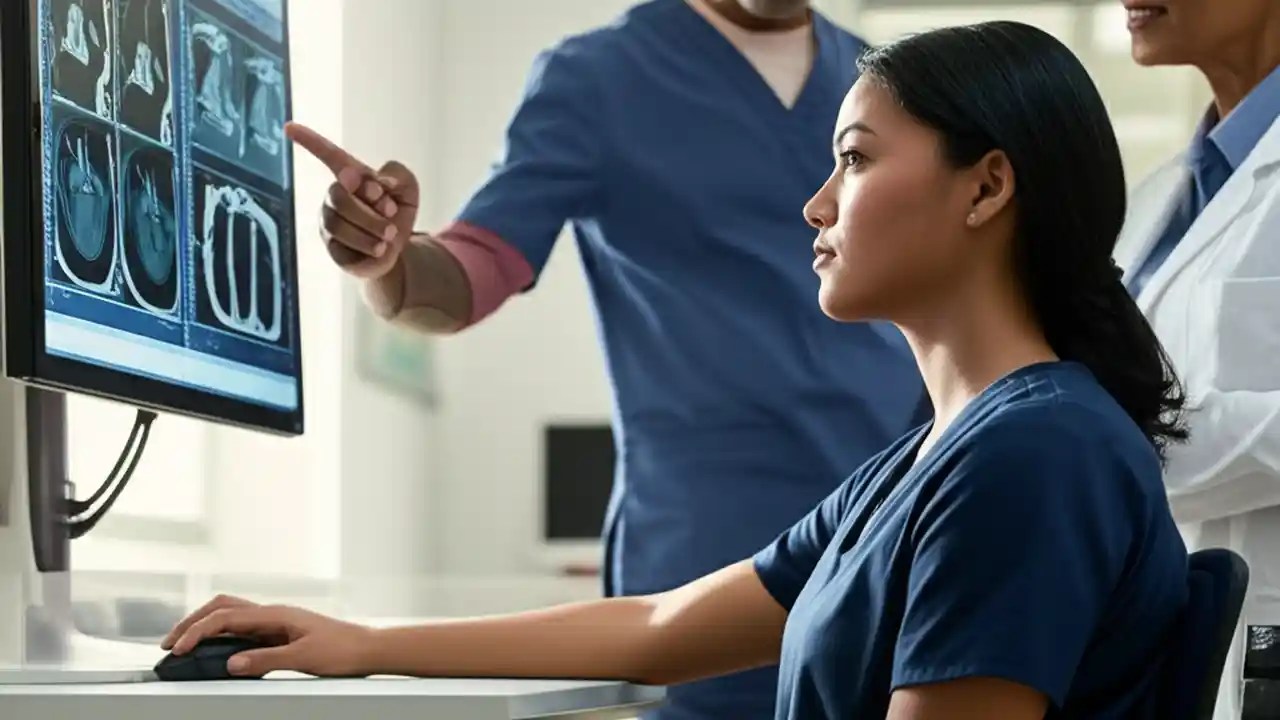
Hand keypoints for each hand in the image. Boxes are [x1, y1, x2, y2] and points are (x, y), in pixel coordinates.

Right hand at [161, 594, 378, 677]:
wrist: (367, 649)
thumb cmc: (343, 650)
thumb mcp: (304, 659)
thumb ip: (266, 660)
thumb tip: (232, 663)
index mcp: (276, 614)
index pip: (226, 617)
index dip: (198, 632)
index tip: (179, 649)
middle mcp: (273, 613)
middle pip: (223, 608)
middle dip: (193, 622)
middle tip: (170, 643)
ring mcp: (276, 621)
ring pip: (232, 616)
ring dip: (205, 626)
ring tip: (184, 644)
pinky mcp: (280, 632)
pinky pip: (243, 629)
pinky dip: (222, 635)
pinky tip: (215, 649)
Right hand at [285, 121, 420, 279]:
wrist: (399, 249)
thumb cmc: (397, 212)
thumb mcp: (408, 188)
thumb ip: (397, 175)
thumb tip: (378, 182)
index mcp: (351, 176)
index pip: (329, 155)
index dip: (310, 141)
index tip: (289, 127)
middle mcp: (333, 196)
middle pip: (339, 196)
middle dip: (370, 208)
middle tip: (391, 213)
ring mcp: (329, 222)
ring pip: (340, 224)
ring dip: (373, 228)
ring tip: (390, 234)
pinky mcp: (332, 248)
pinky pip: (342, 247)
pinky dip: (368, 246)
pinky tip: (379, 248)